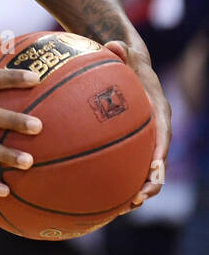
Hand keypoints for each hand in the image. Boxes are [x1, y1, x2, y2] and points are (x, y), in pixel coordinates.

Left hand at [103, 39, 169, 208]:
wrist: (124, 63)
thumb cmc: (122, 60)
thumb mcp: (122, 54)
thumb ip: (120, 51)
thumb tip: (113, 44)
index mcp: (157, 113)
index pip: (162, 139)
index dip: (159, 159)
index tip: (152, 175)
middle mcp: (153, 130)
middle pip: (155, 163)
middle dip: (148, 184)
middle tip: (134, 201)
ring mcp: (141, 139)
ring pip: (140, 170)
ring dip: (131, 190)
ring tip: (116, 210)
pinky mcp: (126, 142)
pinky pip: (122, 165)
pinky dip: (112, 180)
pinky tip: (91, 196)